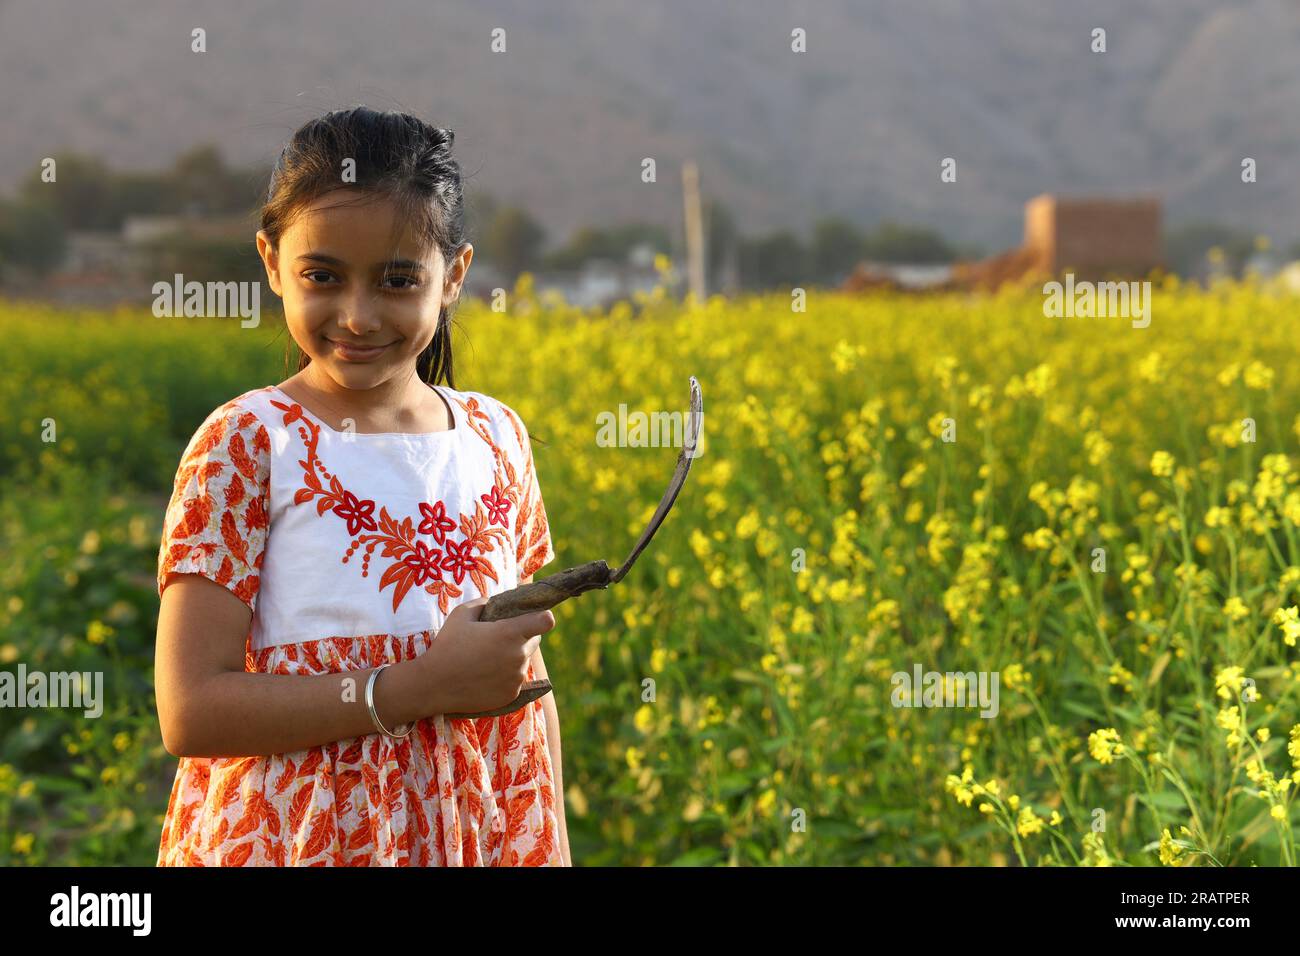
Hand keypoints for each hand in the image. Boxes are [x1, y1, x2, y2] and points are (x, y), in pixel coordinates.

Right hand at [417, 597, 555, 715]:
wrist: (433, 685)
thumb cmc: (447, 645)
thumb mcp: (462, 613)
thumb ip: (485, 603)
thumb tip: (498, 602)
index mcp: (510, 633)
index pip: (545, 620)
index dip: (541, 616)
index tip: (532, 618)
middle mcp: (518, 656)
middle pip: (535, 641)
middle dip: (523, 636)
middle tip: (500, 638)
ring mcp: (516, 678)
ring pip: (524, 661)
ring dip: (514, 657)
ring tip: (488, 659)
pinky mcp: (511, 694)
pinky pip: (516, 680)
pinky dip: (506, 676)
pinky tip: (486, 675)